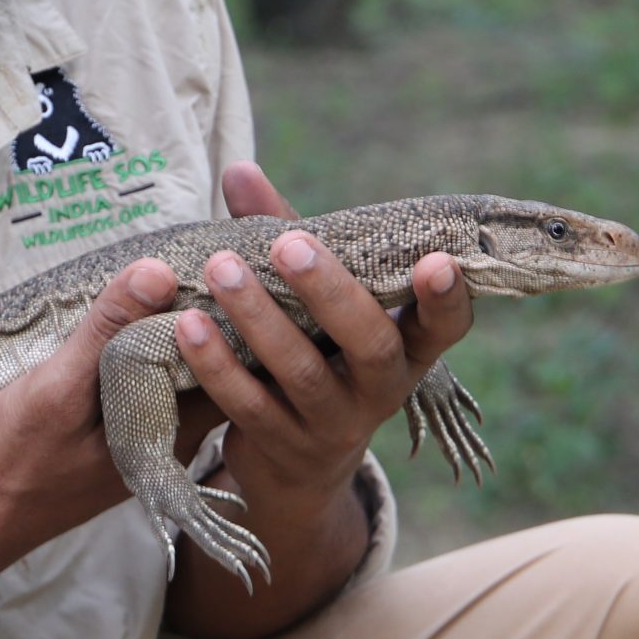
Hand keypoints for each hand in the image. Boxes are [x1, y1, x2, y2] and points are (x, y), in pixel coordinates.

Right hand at [0, 259, 223, 601]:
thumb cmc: (13, 459)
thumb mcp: (57, 386)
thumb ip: (108, 332)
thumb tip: (161, 272)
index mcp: (170, 433)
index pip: (230, 366)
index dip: (234, 315)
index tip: (227, 265)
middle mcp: (168, 438)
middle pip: (208, 367)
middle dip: (208, 315)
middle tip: (206, 257)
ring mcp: (143, 437)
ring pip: (178, 373)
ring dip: (174, 329)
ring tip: (173, 271)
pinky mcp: (117, 433)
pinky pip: (149, 382)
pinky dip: (147, 348)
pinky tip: (135, 318)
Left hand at [182, 162, 476, 511]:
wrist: (296, 468)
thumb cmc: (314, 351)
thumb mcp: (313, 299)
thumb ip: (286, 234)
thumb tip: (240, 170)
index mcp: (407, 348)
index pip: (445, 327)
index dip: (448, 298)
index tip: (439, 260)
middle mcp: (382, 390)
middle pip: (370, 345)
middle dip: (330, 292)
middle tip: (289, 243)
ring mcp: (334, 425)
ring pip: (301, 373)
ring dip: (260, 318)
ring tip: (221, 269)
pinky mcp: (283, 448)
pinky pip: (249, 406)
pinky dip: (219, 365)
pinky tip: (189, 326)